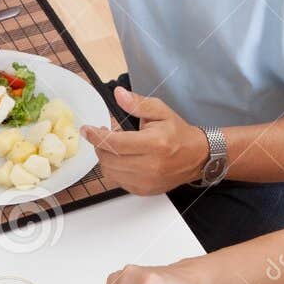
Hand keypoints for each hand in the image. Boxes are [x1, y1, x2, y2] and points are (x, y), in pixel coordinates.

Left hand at [82, 88, 208, 196]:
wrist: (196, 157)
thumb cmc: (178, 133)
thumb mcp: (161, 111)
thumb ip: (138, 103)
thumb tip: (118, 94)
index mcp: (154, 144)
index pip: (115, 143)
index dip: (96, 136)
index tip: (87, 130)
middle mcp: (149, 165)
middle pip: (109, 159)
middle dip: (100, 145)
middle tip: (103, 135)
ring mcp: (146, 181)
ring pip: (110, 172)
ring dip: (106, 158)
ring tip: (113, 146)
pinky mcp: (143, 190)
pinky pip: (118, 181)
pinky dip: (114, 169)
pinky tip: (122, 159)